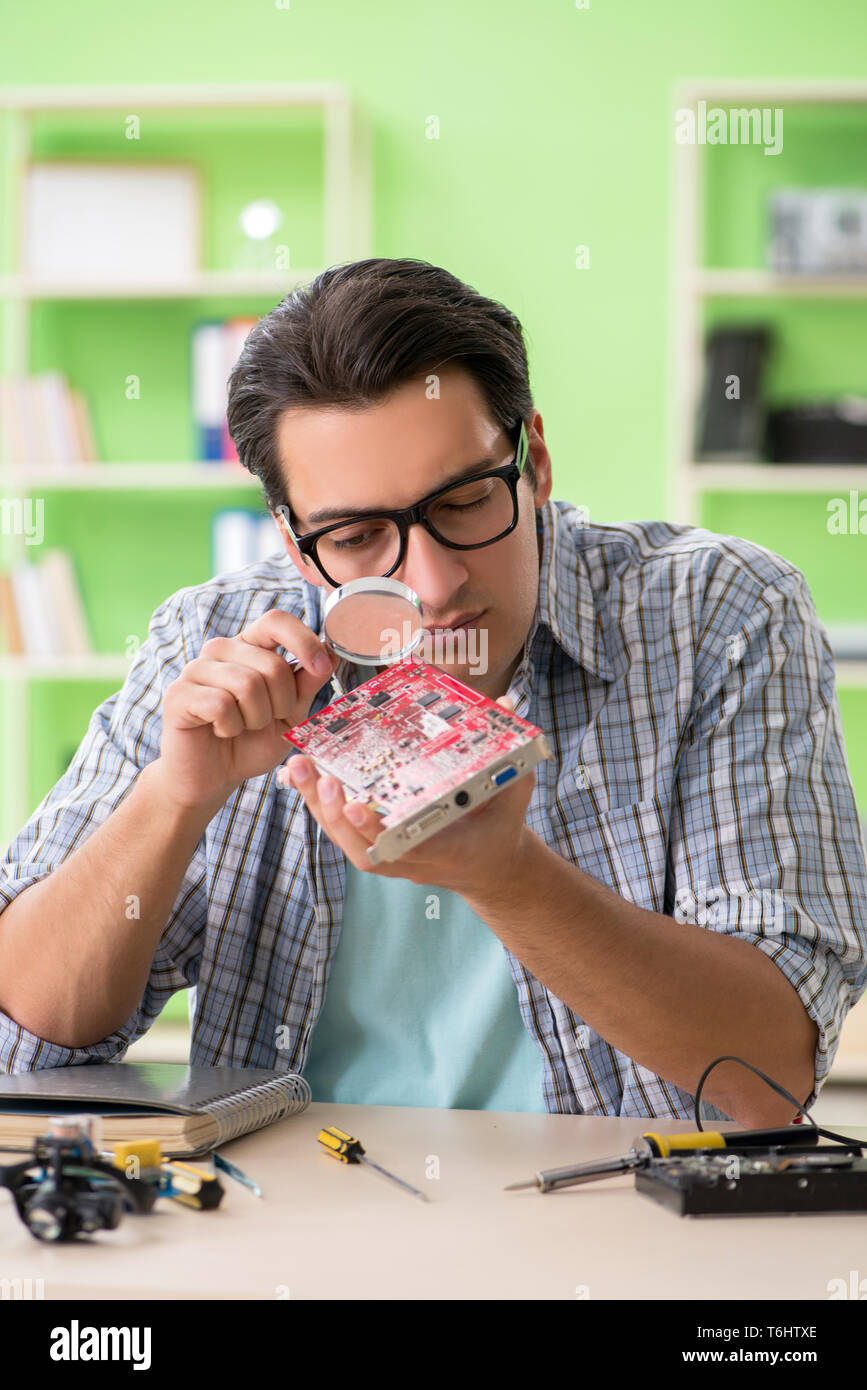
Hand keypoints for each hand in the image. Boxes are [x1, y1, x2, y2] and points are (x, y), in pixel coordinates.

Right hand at [154, 609, 341, 812]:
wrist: (213, 778)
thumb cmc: (251, 742)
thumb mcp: (291, 714)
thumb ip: (308, 682)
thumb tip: (331, 652)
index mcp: (249, 646)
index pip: (277, 621)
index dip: (303, 641)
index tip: (319, 668)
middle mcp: (221, 650)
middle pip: (272, 664)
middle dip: (281, 703)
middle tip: (265, 721)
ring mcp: (196, 669)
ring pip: (248, 685)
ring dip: (256, 718)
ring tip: (242, 727)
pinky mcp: (178, 695)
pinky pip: (221, 705)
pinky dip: (231, 727)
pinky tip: (221, 731)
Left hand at [276, 695, 535, 897]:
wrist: (491, 868)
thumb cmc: (501, 824)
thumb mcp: (515, 788)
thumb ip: (512, 749)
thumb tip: (506, 702)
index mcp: (449, 847)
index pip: (408, 846)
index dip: (378, 830)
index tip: (357, 805)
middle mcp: (415, 860)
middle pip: (364, 846)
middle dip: (336, 814)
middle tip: (320, 777)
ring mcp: (394, 861)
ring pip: (347, 842)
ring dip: (321, 808)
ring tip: (301, 770)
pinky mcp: (380, 853)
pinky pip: (344, 836)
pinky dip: (322, 809)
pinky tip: (305, 780)